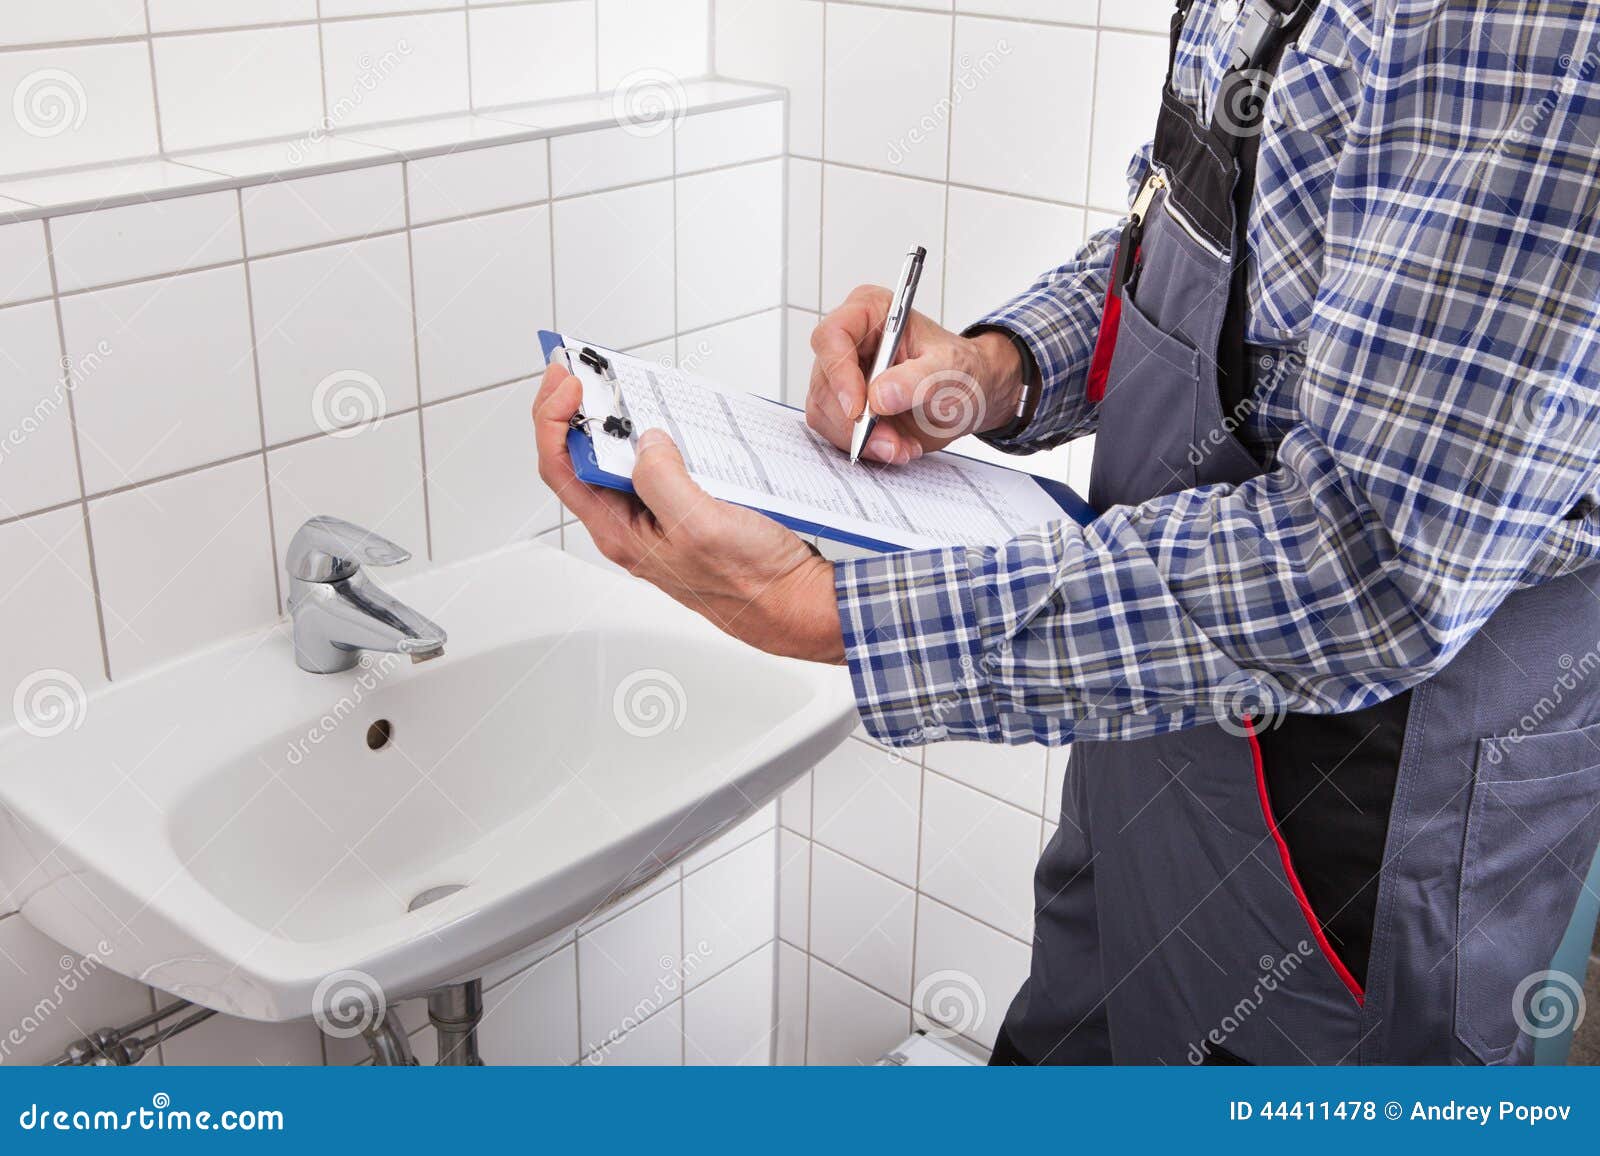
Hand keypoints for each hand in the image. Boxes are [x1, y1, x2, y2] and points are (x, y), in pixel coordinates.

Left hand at [533, 362, 844, 663]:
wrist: (796, 601)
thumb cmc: (753, 582)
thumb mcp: (699, 525)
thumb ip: (661, 479)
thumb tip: (646, 442)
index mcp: (621, 532)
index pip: (561, 469)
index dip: (552, 419)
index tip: (568, 381)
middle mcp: (632, 526)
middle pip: (582, 460)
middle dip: (576, 411)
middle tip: (582, 370)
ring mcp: (659, 518)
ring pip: (621, 461)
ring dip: (618, 421)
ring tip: (620, 386)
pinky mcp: (686, 510)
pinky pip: (660, 466)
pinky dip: (658, 435)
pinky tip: (671, 419)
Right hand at [806, 285, 1026, 464]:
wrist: (971, 397)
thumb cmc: (962, 370)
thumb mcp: (951, 370)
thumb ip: (918, 380)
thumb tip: (878, 396)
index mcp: (870, 311)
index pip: (832, 336)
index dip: (839, 374)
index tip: (858, 409)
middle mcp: (850, 341)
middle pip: (825, 382)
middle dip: (855, 421)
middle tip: (891, 442)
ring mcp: (842, 376)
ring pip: (825, 412)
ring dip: (861, 439)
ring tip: (901, 445)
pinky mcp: (843, 406)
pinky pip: (835, 432)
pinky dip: (864, 446)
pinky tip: (896, 445)